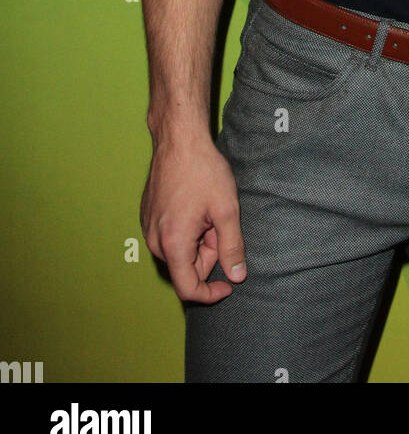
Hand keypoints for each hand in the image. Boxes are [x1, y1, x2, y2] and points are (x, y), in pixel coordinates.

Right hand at [140, 134, 245, 303]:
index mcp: (173, 244)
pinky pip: (169, 237)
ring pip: (178, 252)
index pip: (188, 289)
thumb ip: (232, 247)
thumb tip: (237, 276)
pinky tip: (196, 206)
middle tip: (221, 224)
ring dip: (198, 242)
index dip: (210, 294)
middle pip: (185, 268)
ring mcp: (148, 228)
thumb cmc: (203, 171)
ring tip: (210, 212)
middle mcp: (154, 241)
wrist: (178, 140)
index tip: (229, 285)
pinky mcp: (147, 216)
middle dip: (208, 255)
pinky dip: (186, 230)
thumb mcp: (227, 210)